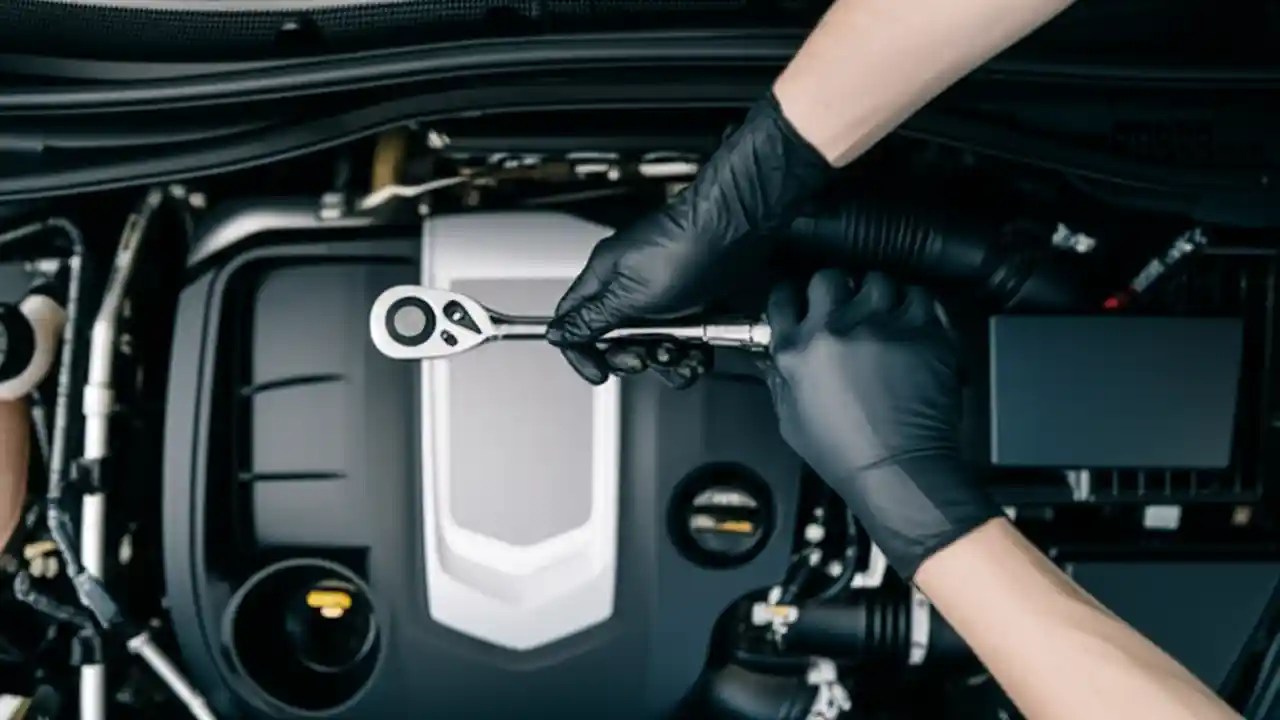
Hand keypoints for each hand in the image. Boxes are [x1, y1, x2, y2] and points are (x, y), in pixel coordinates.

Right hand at [546, 92, 832, 384]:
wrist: (738, 229)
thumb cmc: (684, 247)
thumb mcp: (628, 293)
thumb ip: (591, 319)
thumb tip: (556, 333)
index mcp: (606, 280)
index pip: (574, 323)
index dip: (582, 352)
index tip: (599, 373)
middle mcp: (632, 289)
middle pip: (618, 342)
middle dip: (633, 358)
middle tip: (647, 357)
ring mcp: (665, 299)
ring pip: (654, 347)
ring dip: (669, 362)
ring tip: (683, 356)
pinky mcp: (695, 306)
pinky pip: (686, 344)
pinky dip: (694, 355)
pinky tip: (702, 353)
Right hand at [765, 269, 998, 578]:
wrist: (899, 470)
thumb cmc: (845, 453)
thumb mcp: (790, 420)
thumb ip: (778, 379)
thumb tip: (774, 357)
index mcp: (796, 349)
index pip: (783, 296)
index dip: (792, 297)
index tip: (801, 302)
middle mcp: (836, 328)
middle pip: (829, 277)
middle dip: (836, 288)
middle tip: (845, 306)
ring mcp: (883, 325)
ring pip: (877, 279)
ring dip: (878, 295)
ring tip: (882, 315)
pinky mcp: (924, 331)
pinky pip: (918, 295)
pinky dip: (914, 305)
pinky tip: (909, 324)